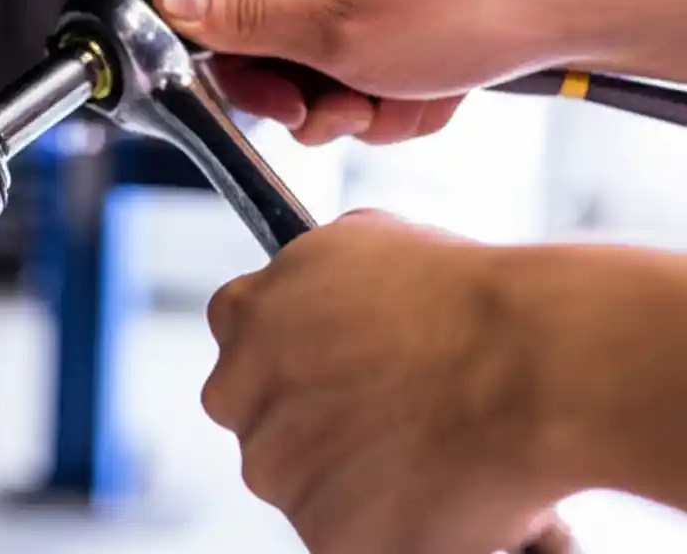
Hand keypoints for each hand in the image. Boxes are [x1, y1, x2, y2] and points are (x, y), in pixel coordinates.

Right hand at [154, 0, 573, 144]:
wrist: (555, 12)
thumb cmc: (459, 10)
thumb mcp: (331, 34)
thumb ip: (240, 24)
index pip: (210, 14)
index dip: (240, 75)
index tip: (282, 105)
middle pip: (260, 52)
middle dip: (306, 98)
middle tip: (345, 108)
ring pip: (309, 75)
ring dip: (351, 106)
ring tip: (395, 97)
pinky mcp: (379, 13)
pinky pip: (352, 74)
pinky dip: (383, 97)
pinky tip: (418, 91)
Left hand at [202, 211, 578, 552]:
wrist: (528, 365)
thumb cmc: (462, 299)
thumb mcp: (364, 241)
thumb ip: (309, 278)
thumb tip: (314, 293)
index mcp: (245, 317)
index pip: (238, 344)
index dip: (288, 357)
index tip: (330, 365)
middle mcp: (243, 395)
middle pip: (260, 419)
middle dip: (311, 420)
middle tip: (385, 412)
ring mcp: (279, 470)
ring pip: (302, 483)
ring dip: (351, 473)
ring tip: (425, 443)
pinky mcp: (324, 534)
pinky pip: (346, 534)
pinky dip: (388, 523)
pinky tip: (435, 486)